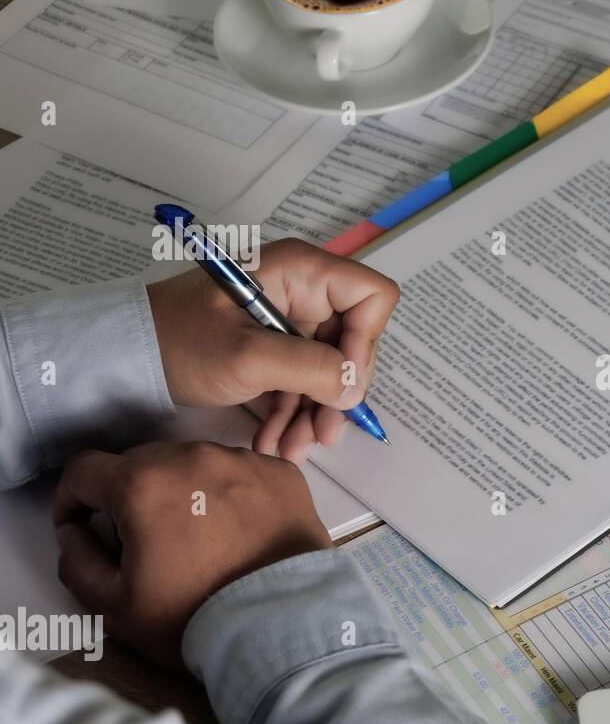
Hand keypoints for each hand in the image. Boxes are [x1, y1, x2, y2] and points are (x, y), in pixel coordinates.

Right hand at [52, 442, 331, 667]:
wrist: (283, 622)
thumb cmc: (196, 616)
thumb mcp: (114, 605)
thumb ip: (77, 561)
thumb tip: (75, 532)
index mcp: (143, 484)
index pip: (85, 470)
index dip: (73, 499)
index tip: (82, 525)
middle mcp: (192, 457)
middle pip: (142, 463)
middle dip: (130, 496)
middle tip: (144, 539)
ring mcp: (243, 460)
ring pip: (194, 464)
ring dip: (183, 490)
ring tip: (197, 536)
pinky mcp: (282, 473)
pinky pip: (240, 472)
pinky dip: (230, 493)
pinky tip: (237, 530)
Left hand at [147, 238, 399, 463]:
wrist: (125, 358)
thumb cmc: (178, 342)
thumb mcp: (247, 356)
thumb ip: (311, 369)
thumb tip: (356, 390)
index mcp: (300, 273)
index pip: (370, 296)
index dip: (367, 340)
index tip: (341, 381)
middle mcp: (301, 293)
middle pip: (353, 342)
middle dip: (337, 393)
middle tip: (324, 434)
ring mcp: (289, 324)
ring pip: (329, 371)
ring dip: (315, 414)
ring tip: (293, 449)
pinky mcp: (274, 351)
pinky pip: (302, 383)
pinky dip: (292, 416)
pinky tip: (274, 443)